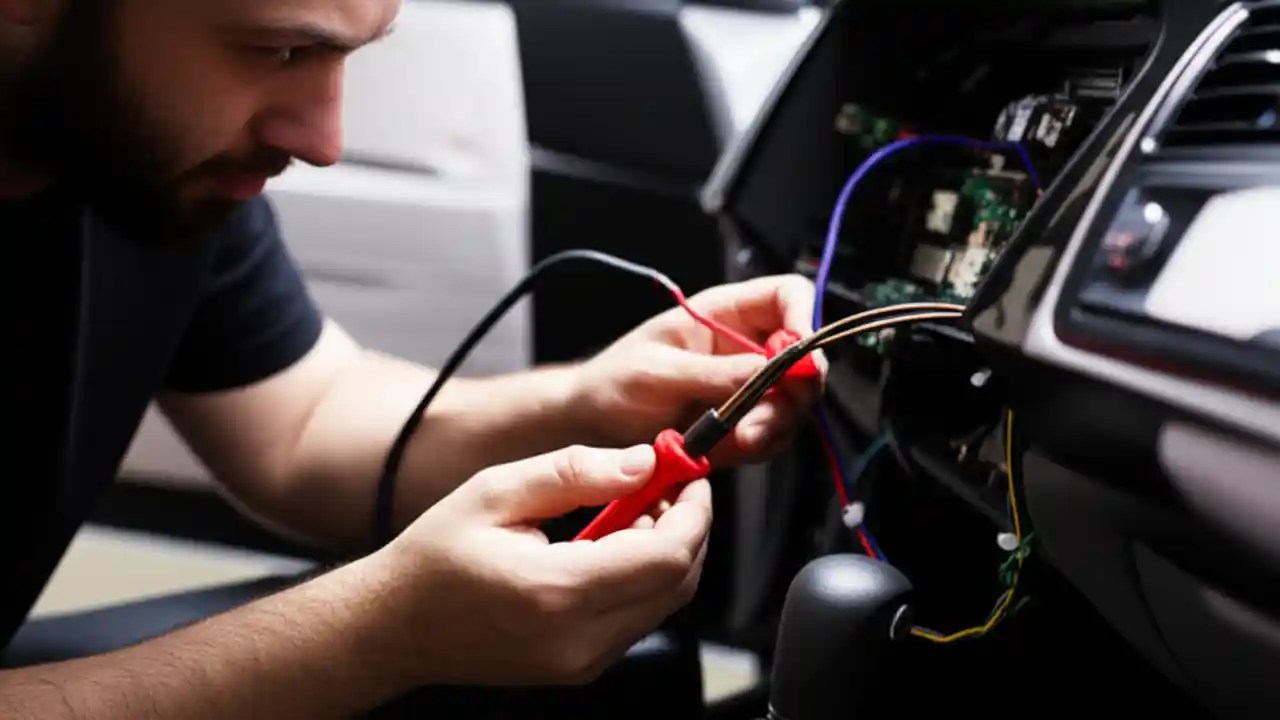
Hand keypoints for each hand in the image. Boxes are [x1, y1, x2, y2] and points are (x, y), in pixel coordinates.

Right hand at [373, 444, 709, 686]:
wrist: (395, 626)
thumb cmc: (435, 557)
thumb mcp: (497, 491)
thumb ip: (576, 473)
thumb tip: (642, 464)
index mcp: (556, 590)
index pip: (667, 556)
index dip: (693, 510)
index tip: (688, 474)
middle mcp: (576, 639)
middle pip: (678, 583)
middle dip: (689, 527)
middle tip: (670, 484)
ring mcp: (580, 663)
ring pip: (664, 603)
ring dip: (667, 551)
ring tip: (637, 508)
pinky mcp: (579, 669)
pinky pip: (637, 620)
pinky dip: (644, 578)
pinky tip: (617, 543)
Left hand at [573, 274, 827, 466]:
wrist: (593, 426)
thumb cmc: (614, 382)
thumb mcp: (657, 372)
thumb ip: (712, 372)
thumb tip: (768, 369)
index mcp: (726, 313)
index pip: (788, 295)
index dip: (803, 317)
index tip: (798, 353)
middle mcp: (747, 346)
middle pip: (805, 355)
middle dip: (795, 387)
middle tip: (765, 415)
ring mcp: (749, 387)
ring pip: (796, 400)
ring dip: (778, 423)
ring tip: (742, 439)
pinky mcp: (745, 424)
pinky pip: (775, 433)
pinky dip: (765, 444)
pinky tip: (736, 449)